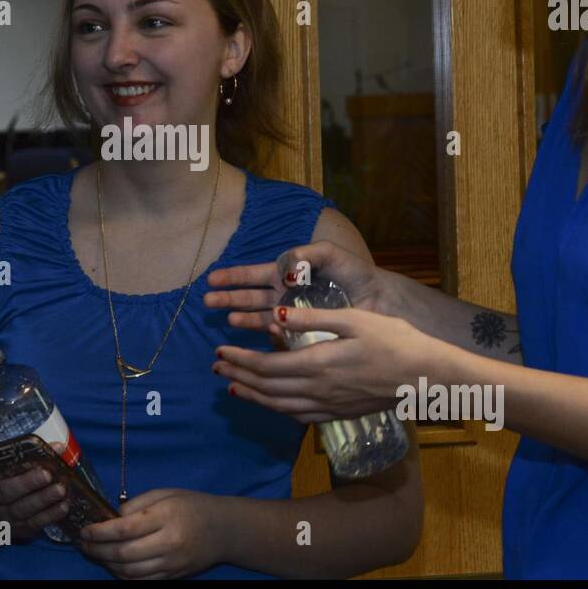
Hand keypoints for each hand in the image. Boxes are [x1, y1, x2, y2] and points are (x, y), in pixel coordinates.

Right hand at [0, 441, 70, 542]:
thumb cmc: (3, 480)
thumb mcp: (4, 464)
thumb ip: (24, 455)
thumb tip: (56, 447)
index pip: (2, 467)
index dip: (21, 461)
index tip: (40, 453)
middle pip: (9, 492)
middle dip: (29, 483)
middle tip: (48, 475)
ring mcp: (7, 516)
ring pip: (24, 509)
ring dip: (44, 499)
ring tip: (61, 490)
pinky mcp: (22, 528)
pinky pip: (36, 523)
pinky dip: (51, 515)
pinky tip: (64, 506)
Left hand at [78, 489, 224, 578]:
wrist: (223, 529)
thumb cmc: (192, 506)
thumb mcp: (165, 494)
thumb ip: (136, 504)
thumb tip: (109, 518)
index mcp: (166, 516)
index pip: (124, 528)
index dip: (99, 532)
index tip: (85, 530)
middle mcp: (169, 542)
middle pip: (123, 553)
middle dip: (98, 550)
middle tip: (84, 544)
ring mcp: (172, 563)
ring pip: (130, 572)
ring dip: (107, 565)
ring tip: (96, 554)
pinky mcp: (173, 577)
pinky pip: (142, 582)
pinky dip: (123, 576)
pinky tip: (114, 565)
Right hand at [205, 239, 403, 330]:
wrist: (379, 299)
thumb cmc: (354, 273)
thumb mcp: (327, 254)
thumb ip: (304, 255)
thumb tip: (282, 272)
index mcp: (287, 274)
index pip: (253, 275)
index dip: (233, 277)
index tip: (212, 279)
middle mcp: (284, 296)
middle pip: (249, 298)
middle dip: (228, 299)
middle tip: (207, 302)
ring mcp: (292, 316)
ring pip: (259, 318)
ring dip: (243, 318)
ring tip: (229, 321)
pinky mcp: (303, 334)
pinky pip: (280, 334)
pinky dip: (269, 333)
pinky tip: (264, 330)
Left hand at [214, 304, 443, 421]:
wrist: (426, 376)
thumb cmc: (395, 339)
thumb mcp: (354, 319)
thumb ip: (312, 317)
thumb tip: (276, 314)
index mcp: (318, 363)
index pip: (266, 365)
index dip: (240, 359)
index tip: (220, 351)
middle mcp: (318, 390)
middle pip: (266, 387)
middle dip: (238, 376)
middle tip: (216, 367)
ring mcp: (329, 407)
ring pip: (279, 406)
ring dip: (252, 396)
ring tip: (231, 386)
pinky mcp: (340, 415)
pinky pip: (299, 417)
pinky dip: (277, 410)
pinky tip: (270, 404)